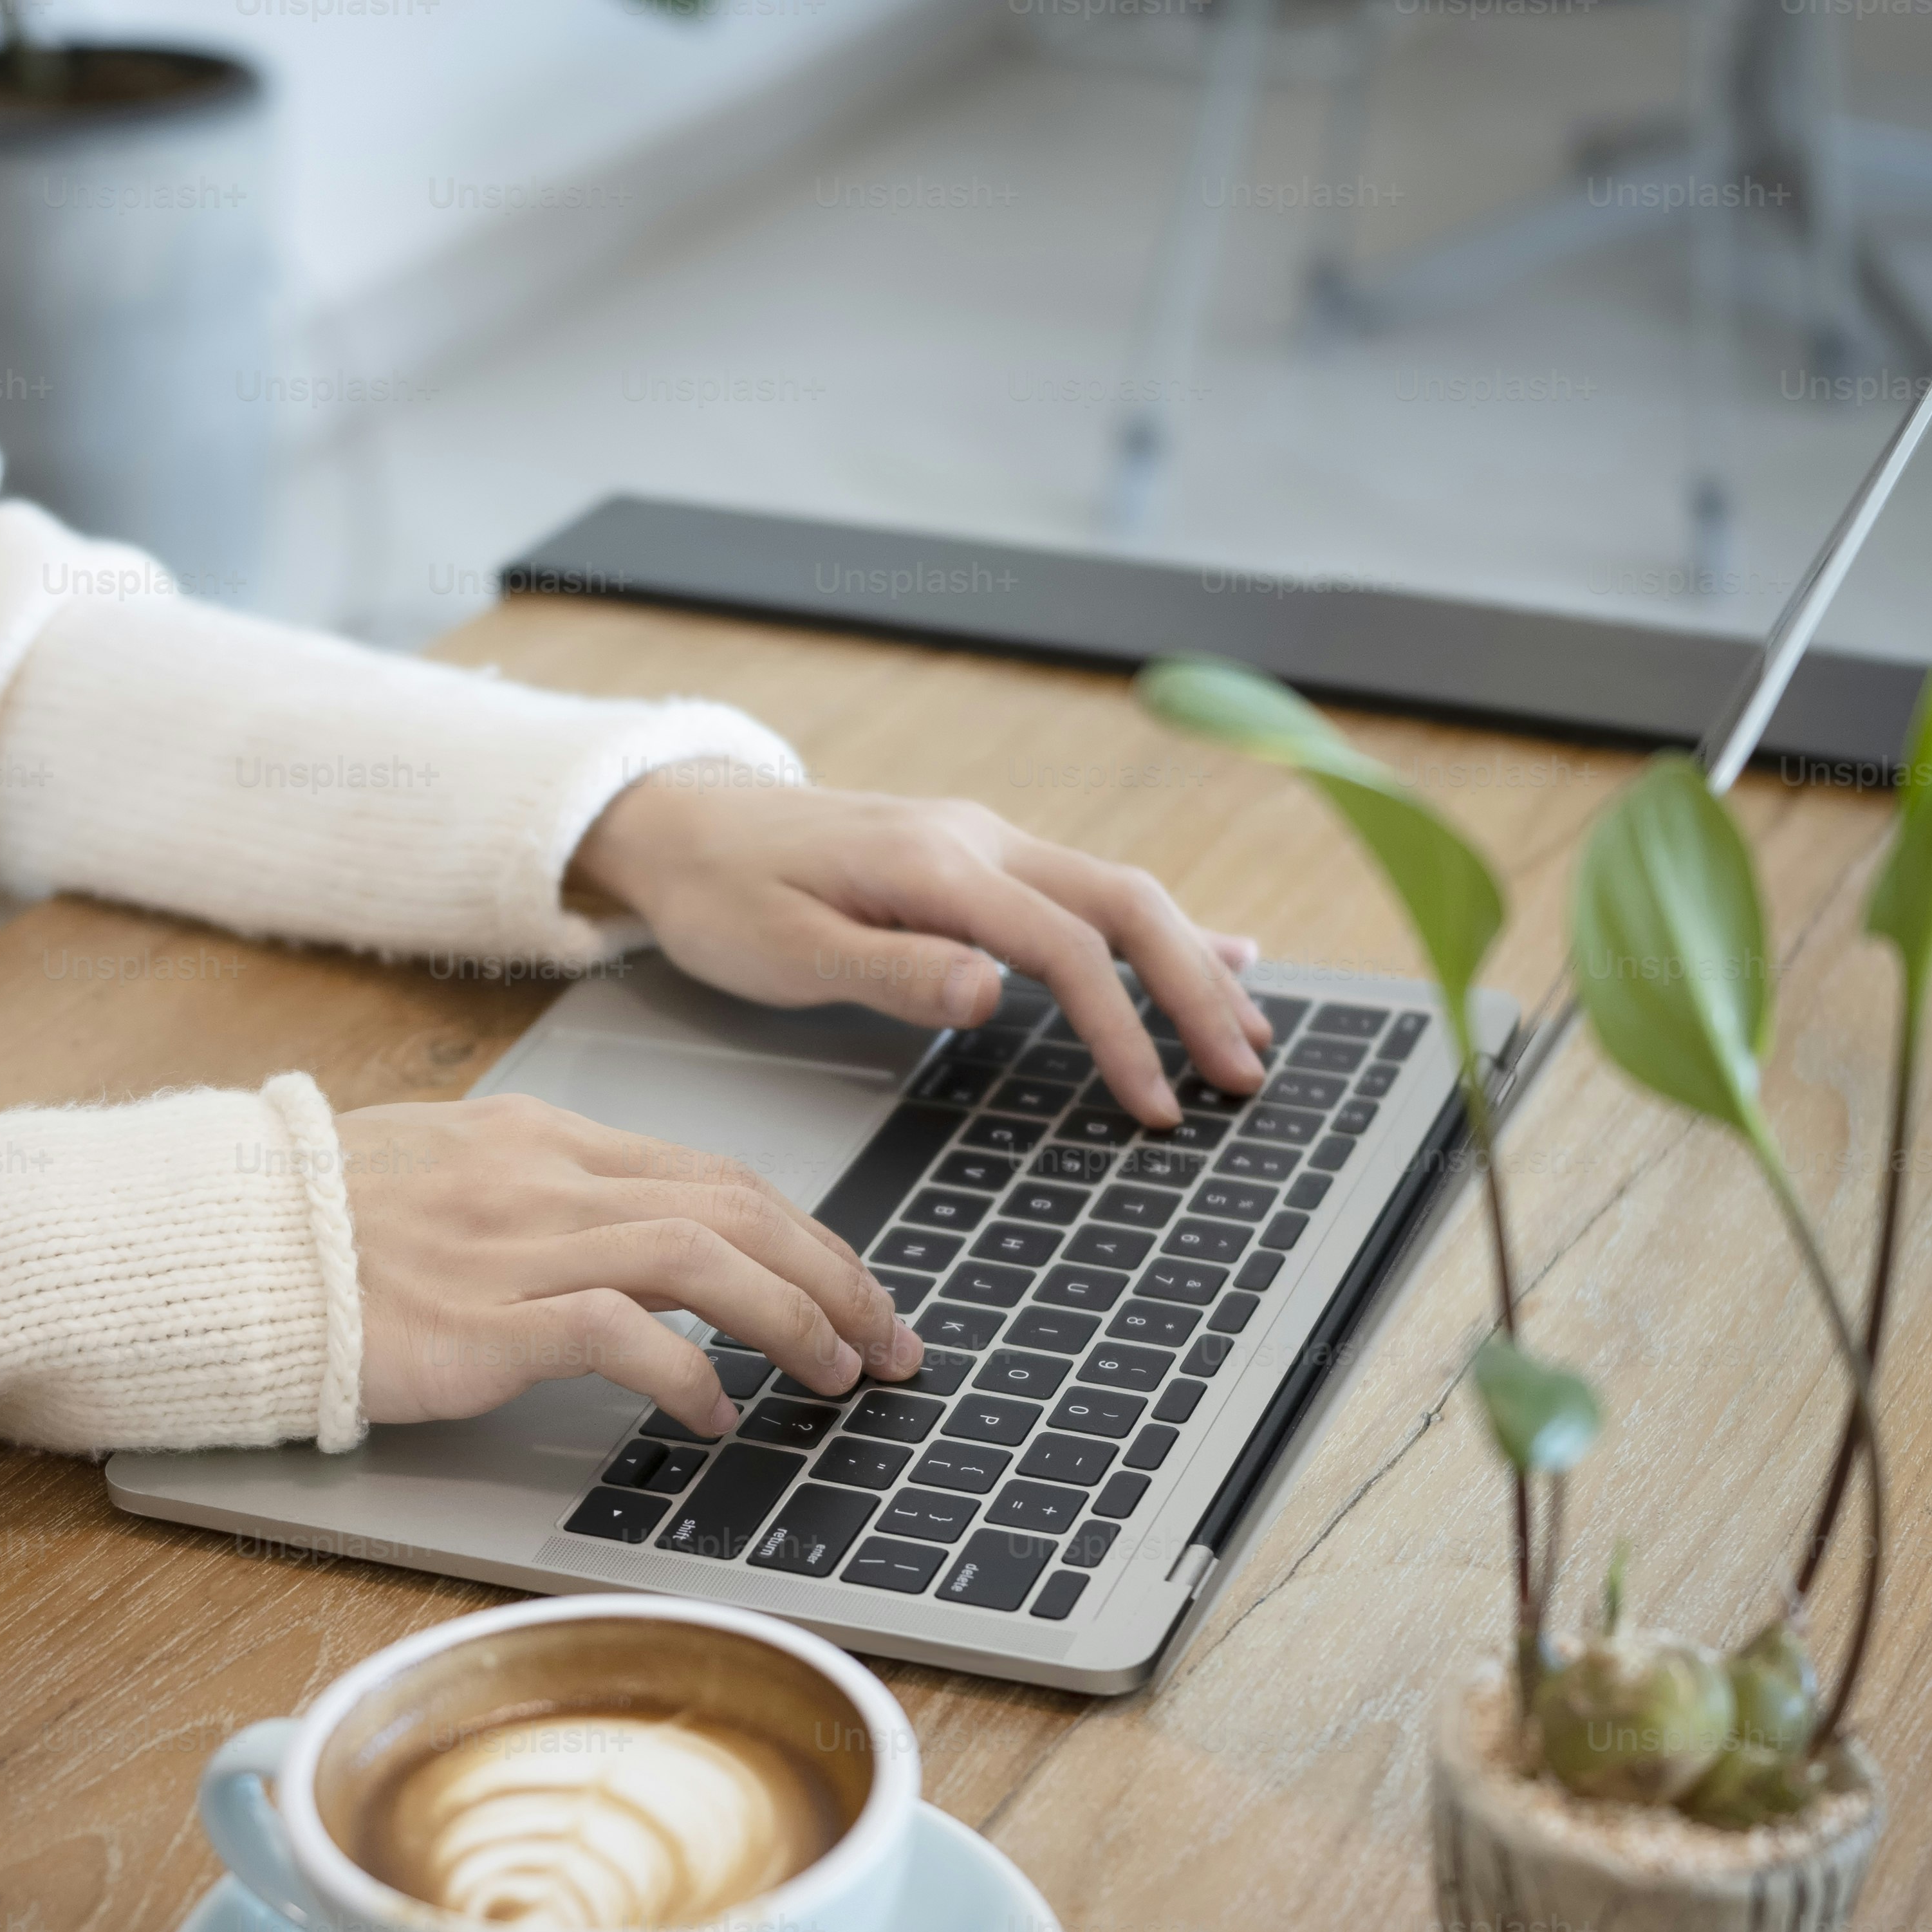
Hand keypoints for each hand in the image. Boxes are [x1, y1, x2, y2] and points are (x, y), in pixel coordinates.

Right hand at [335, 1098, 921, 1431]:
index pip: (709, 1174)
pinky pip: (619, 1333)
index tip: (853, 1286)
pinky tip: (716, 1414)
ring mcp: (511, 1246)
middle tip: (889, 1341)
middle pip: (733, 1208)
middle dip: (833, 1275)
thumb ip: (529, 1199)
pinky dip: (688, 1373)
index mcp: (536, 1139)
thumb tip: (617, 1243)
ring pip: (701, 1258)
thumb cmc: (313, 1231)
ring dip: (790, 1319)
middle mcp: (539, 1179)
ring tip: (835, 1376)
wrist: (215, 1246)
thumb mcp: (438, 1179)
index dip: (802, 1233)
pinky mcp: (480, 1320)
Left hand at [568, 765, 1270, 1124]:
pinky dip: (1157, 929)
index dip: (1122, 1029)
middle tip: (1244, 1075)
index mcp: (935, 863)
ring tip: (1249, 1032)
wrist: (682, 826)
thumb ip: (891, 970)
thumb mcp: (785, 947)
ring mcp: (983, 843)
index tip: (1156, 1105)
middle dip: (1193, 991)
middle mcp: (977, 839)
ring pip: (1117, 894)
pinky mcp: (976, 859)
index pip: (1063, 947)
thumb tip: (991, 990)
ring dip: (1190, 962)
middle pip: (1122, 906)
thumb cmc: (723, 895)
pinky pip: (1086, 891)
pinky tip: (1216, 953)